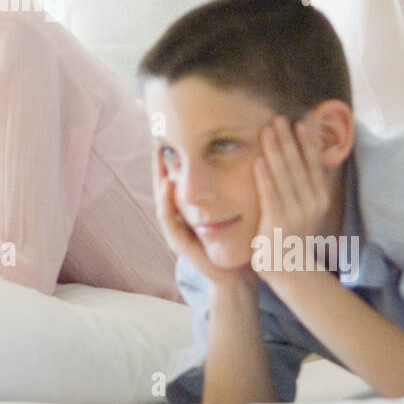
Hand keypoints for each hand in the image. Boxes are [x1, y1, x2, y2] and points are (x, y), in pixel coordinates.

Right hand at [152, 146, 253, 288]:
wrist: (236, 274)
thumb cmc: (237, 239)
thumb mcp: (235, 207)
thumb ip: (233, 184)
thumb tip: (244, 150)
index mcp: (190, 207)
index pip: (178, 175)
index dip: (176, 154)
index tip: (175, 129)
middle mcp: (179, 216)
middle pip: (163, 182)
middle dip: (160, 161)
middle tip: (158, 136)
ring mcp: (175, 229)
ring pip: (161, 197)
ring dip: (159, 176)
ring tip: (160, 155)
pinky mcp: (178, 241)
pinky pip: (168, 218)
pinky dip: (166, 200)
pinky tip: (168, 184)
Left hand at [252, 116, 333, 275]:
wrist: (291, 269)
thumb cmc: (294, 234)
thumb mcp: (307, 209)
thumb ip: (306, 186)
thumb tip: (305, 159)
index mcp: (320, 197)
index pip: (314, 163)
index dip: (308, 141)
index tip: (301, 121)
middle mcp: (311, 203)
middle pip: (299, 164)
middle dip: (288, 139)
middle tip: (279, 118)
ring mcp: (296, 213)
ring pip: (284, 175)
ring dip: (275, 150)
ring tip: (267, 130)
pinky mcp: (278, 222)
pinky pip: (270, 195)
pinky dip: (264, 177)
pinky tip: (257, 161)